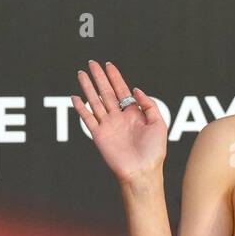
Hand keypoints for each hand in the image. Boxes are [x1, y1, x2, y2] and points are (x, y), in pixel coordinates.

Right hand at [71, 60, 167, 187]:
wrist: (142, 172)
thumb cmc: (154, 152)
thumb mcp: (159, 124)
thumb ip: (149, 105)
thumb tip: (136, 89)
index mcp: (134, 115)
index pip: (122, 91)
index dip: (115, 77)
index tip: (109, 65)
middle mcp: (119, 118)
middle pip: (107, 93)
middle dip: (99, 78)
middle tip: (92, 63)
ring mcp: (108, 126)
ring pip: (95, 102)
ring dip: (88, 88)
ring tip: (81, 74)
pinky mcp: (99, 136)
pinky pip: (88, 119)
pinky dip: (81, 109)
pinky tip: (75, 97)